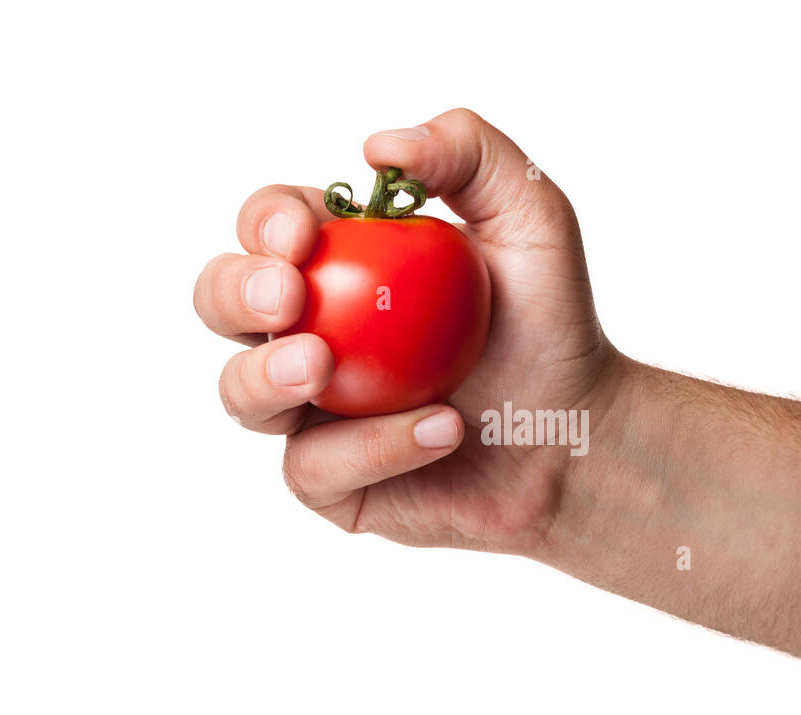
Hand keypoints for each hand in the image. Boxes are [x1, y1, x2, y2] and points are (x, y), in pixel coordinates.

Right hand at [193, 109, 621, 554]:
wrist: (579, 432)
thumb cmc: (550, 323)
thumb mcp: (532, 216)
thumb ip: (469, 151)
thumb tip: (376, 148)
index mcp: (336, 262)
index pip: (269, 227)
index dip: (265, 222)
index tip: (303, 233)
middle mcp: (309, 332)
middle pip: (221, 303)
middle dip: (234, 292)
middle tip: (287, 298)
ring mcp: (311, 411)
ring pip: (240, 395)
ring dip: (266, 375)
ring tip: (322, 365)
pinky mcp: (332, 481)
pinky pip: (314, 469)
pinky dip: (374, 447)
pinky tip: (441, 428)